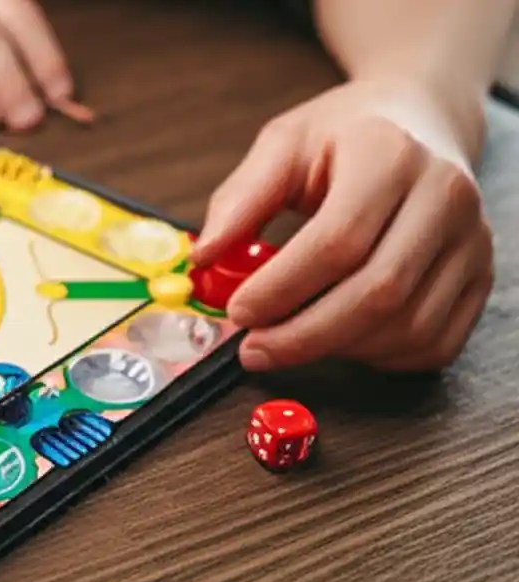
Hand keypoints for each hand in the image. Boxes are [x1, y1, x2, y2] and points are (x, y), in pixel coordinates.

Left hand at [191, 79, 494, 372]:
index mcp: (390, 154)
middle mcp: (445, 196)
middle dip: (303, 336)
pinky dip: (378, 357)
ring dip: (336, 349)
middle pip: (377, 293)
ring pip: (406, 327)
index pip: (338, 241)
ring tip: (289, 341)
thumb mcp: (283, 144)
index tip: (238, 312)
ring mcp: (472, 240)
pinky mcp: (481, 275)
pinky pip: (432, 343)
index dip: (282, 288)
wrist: (421, 121)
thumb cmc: (345, 134)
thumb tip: (204, 257)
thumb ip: (240, 199)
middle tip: (253, 350)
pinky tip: (338, 340)